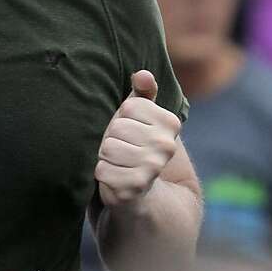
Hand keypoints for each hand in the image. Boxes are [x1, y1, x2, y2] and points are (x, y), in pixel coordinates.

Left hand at [95, 70, 180, 210]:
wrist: (145, 196)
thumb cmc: (136, 147)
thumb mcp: (140, 118)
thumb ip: (143, 94)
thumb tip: (143, 74)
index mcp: (170, 122)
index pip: (127, 107)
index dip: (121, 120)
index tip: (131, 133)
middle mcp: (166, 146)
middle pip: (116, 128)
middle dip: (112, 139)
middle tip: (123, 151)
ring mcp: (152, 168)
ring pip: (107, 148)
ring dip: (106, 157)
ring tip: (119, 164)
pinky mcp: (135, 188)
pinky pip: (101, 170)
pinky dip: (102, 175)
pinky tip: (116, 179)